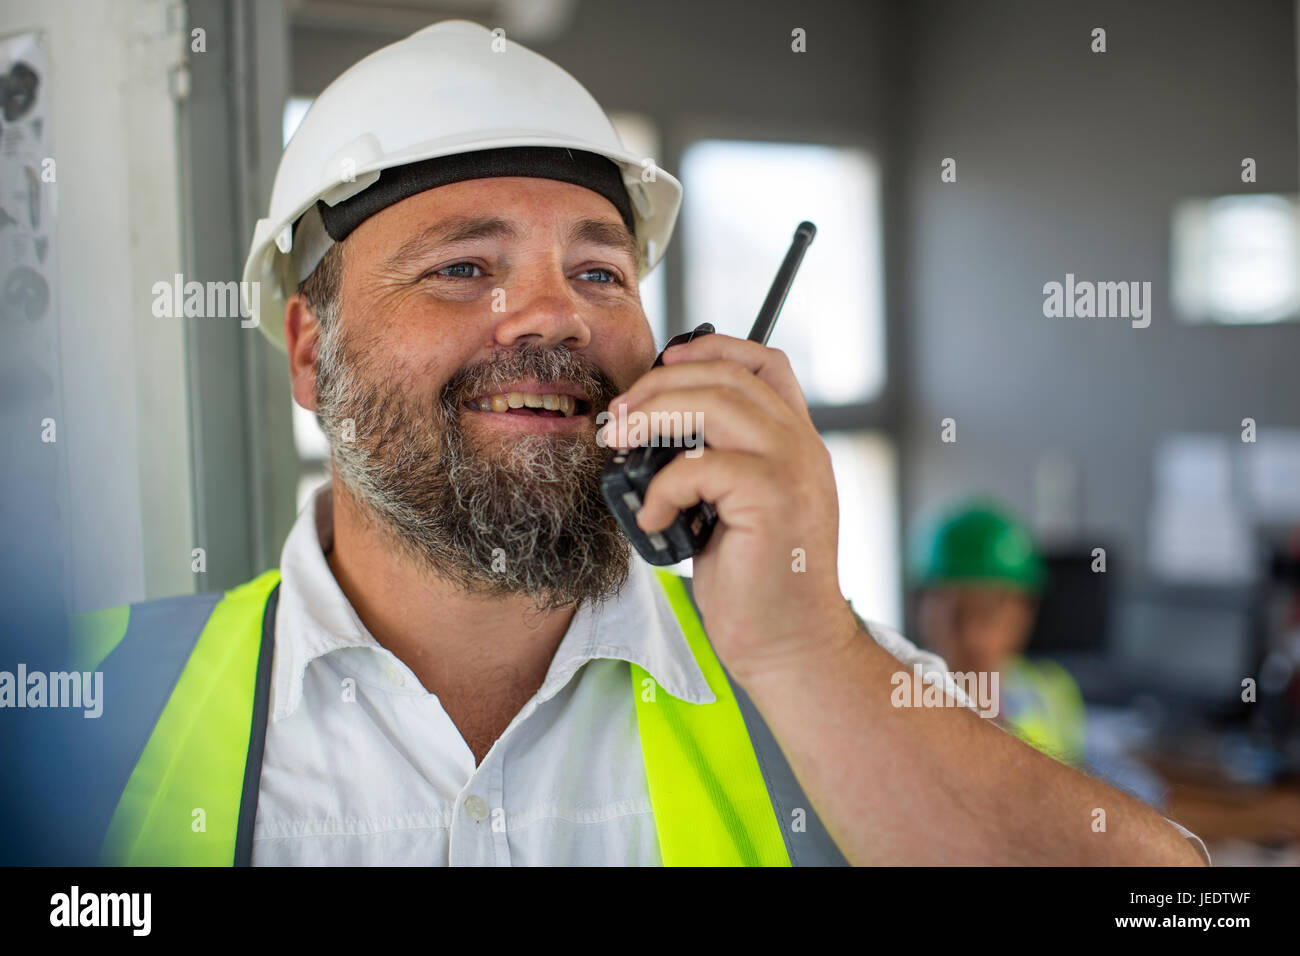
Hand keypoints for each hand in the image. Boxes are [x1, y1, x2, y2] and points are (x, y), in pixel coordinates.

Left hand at [600, 333, 859, 683]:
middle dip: (659, 386)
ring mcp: (793, 469)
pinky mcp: (774, 500)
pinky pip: (700, 467)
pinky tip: (651, 517)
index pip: (764, 362)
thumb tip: (651, 430)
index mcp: (796, 442)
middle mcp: (803, 446)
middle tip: (618, 419)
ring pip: (715, 403)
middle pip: (727, 375)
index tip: (664, 363)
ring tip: (621, 446)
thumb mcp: (736, 508)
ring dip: (654, 417)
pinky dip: (661, 488)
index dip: (711, 349)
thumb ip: (716, 462)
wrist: (789, 645)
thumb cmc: (755, 583)